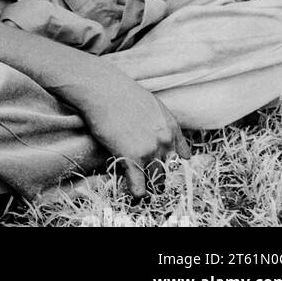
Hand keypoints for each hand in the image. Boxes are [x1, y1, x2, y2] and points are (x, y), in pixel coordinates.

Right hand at [69, 71, 189, 197]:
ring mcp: (149, 150)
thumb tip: (181, 151)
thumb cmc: (120, 92)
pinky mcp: (132, 157)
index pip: (181, 156)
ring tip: (140, 183)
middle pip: (166, 168)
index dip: (171, 163)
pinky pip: (139, 184)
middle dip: (158, 174)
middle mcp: (164, 140)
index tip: (162, 166)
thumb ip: (166, 125)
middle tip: (148, 176)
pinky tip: (134, 192)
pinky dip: (137, 191)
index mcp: (171, 127)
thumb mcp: (152, 104)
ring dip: (149, 183)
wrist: (100, 88)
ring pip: (155, 178)